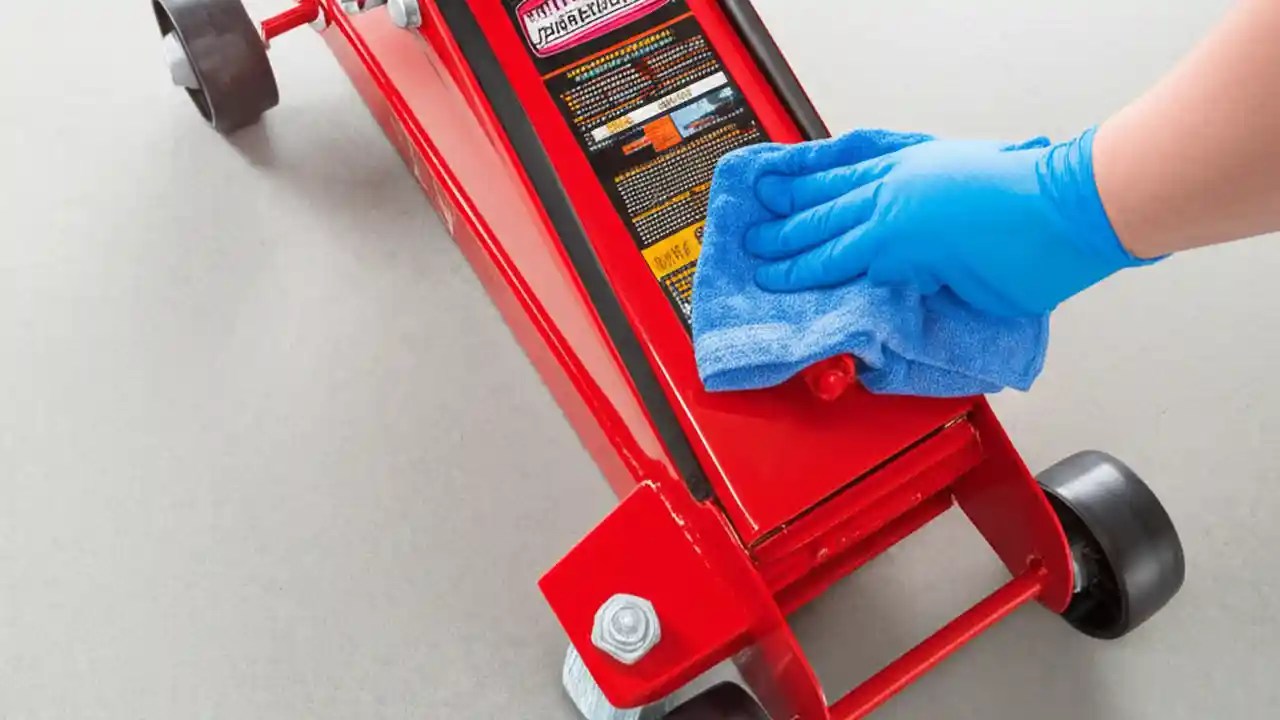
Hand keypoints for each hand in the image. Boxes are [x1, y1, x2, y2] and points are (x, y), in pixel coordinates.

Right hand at [745, 129, 1150, 316]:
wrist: (1075, 210)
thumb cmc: (1033, 261)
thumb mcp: (967, 301)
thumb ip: (918, 294)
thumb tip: (889, 297)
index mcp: (896, 245)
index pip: (829, 262)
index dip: (794, 274)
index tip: (766, 281)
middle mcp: (892, 204)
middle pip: (822, 222)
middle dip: (783, 236)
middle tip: (750, 243)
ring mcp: (907, 174)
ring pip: (837, 184)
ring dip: (798, 192)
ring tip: (767, 193)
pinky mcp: (927, 155)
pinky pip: (871, 153)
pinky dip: (841, 157)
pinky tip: (823, 158)